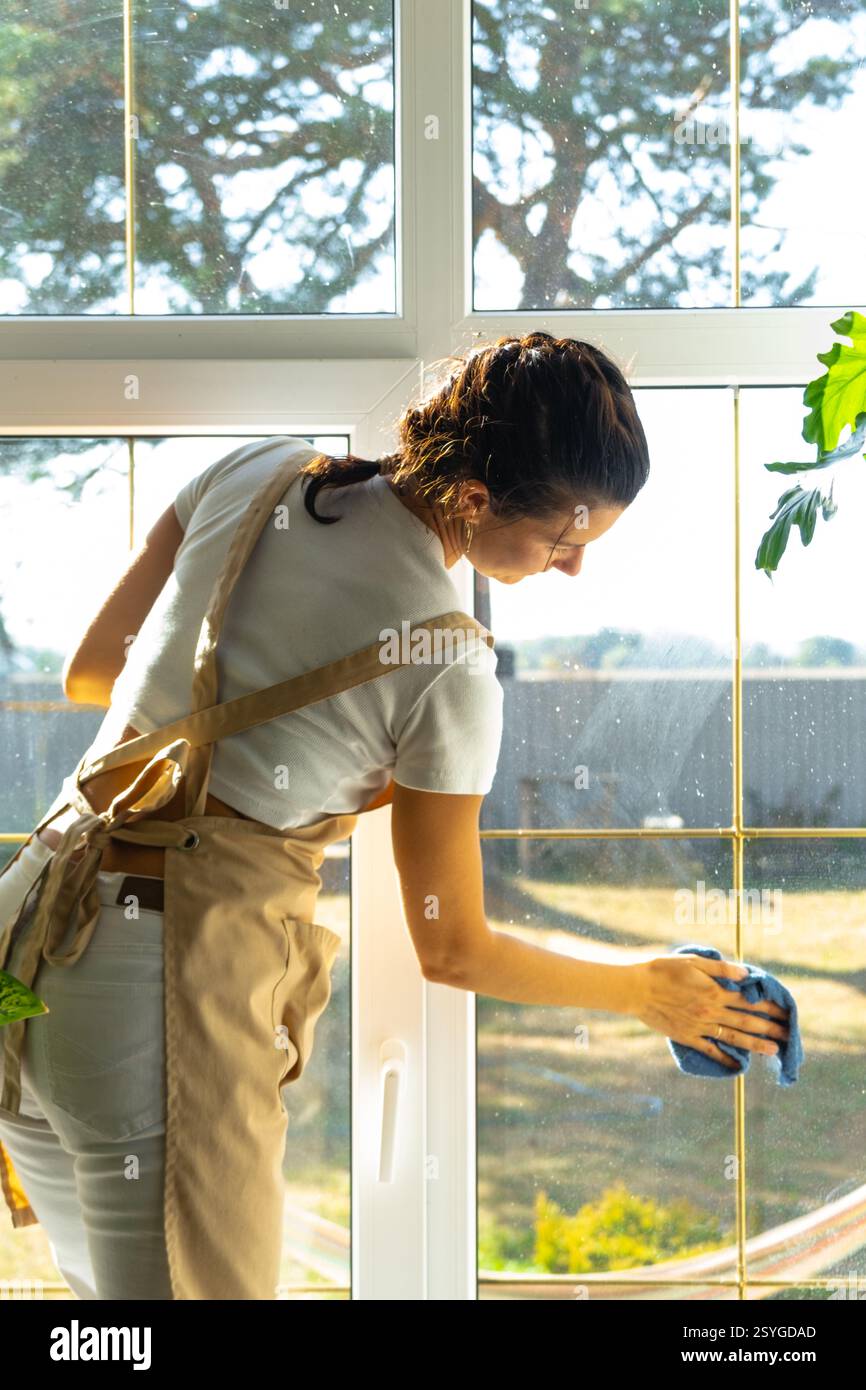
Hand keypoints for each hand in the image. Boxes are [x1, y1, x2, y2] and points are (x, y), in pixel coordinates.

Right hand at [628, 954, 790, 1071]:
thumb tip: (746, 974)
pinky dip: (725, 1058)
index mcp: (714, 991)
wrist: (636, 988)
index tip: (786, 1012)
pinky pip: (710, 1049)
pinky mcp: (687, 1036)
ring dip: (755, 1045)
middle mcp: (710, 1011)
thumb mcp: (693, 961)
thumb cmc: (663, 969)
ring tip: (773, 1051)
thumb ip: (721, 969)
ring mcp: (699, 1026)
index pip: (749, 1001)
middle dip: (770, 1028)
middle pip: (747, 1022)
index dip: (769, 1007)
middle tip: (788, 1034)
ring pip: (733, 1038)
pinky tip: (738, 1066)